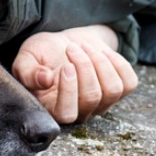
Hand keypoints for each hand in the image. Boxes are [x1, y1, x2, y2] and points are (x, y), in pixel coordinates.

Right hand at [12, 25, 137, 123]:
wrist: (66, 42)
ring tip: (85, 46)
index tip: (66, 65)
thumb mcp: (27, 58)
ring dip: (100, 62)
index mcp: (53, 108)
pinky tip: (101, 52)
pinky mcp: (120, 91)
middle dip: (85, 66)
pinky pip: (129, 82)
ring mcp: (103, 104)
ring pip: (113, 90)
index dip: (69, 90)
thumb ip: (28, 71)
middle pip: (92, 98)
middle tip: (72, 48)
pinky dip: (117, 62)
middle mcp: (80, 112)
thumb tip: (45, 80)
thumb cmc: (42, 53)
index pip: (67, 113)